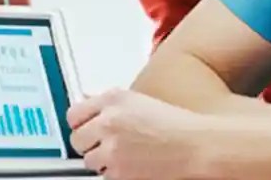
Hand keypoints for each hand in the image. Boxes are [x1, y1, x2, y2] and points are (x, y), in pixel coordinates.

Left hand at [67, 88, 210, 179]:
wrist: (196, 146)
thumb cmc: (176, 126)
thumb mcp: (139, 102)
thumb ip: (109, 104)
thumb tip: (85, 103)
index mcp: (113, 99)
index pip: (73, 113)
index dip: (80, 124)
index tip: (86, 130)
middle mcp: (109, 120)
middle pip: (77, 139)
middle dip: (90, 145)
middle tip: (107, 146)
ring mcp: (112, 147)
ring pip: (89, 160)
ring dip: (103, 161)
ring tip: (126, 156)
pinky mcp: (118, 171)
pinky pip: (105, 175)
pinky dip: (116, 174)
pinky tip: (134, 165)